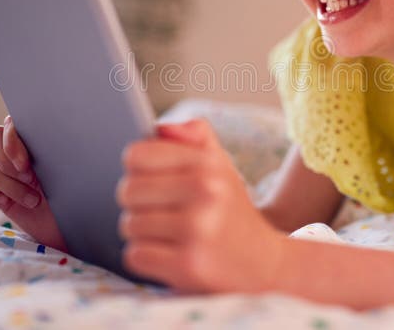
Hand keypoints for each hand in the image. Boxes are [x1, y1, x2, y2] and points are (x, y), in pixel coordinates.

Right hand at [0, 115, 67, 251]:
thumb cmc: (79, 192)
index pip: (10, 123)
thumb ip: (58, 148)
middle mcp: (17, 152)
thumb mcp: (73, 169)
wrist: (74, 224)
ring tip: (34, 200)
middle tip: (31, 178)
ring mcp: (5, 173)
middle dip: (9, 161)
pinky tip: (7, 204)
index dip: (12, 140)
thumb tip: (62, 129)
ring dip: (10, 185)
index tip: (26, 163)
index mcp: (36, 140)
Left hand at [116, 118, 285, 292]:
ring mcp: (197, 229)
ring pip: (130, 225)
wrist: (265, 264)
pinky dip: (147, 259)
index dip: (137, 170)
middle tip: (163, 213)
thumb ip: (193, 136)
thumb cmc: (230, 210)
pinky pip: (135, 256)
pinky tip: (171, 256)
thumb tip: (161, 128)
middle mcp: (205, 191)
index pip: (136, 155)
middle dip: (138, 205)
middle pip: (128, 191)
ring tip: (172, 235)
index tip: (153, 181)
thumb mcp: (221, 165)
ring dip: (143, 234)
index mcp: (207, 163)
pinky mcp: (187, 265)